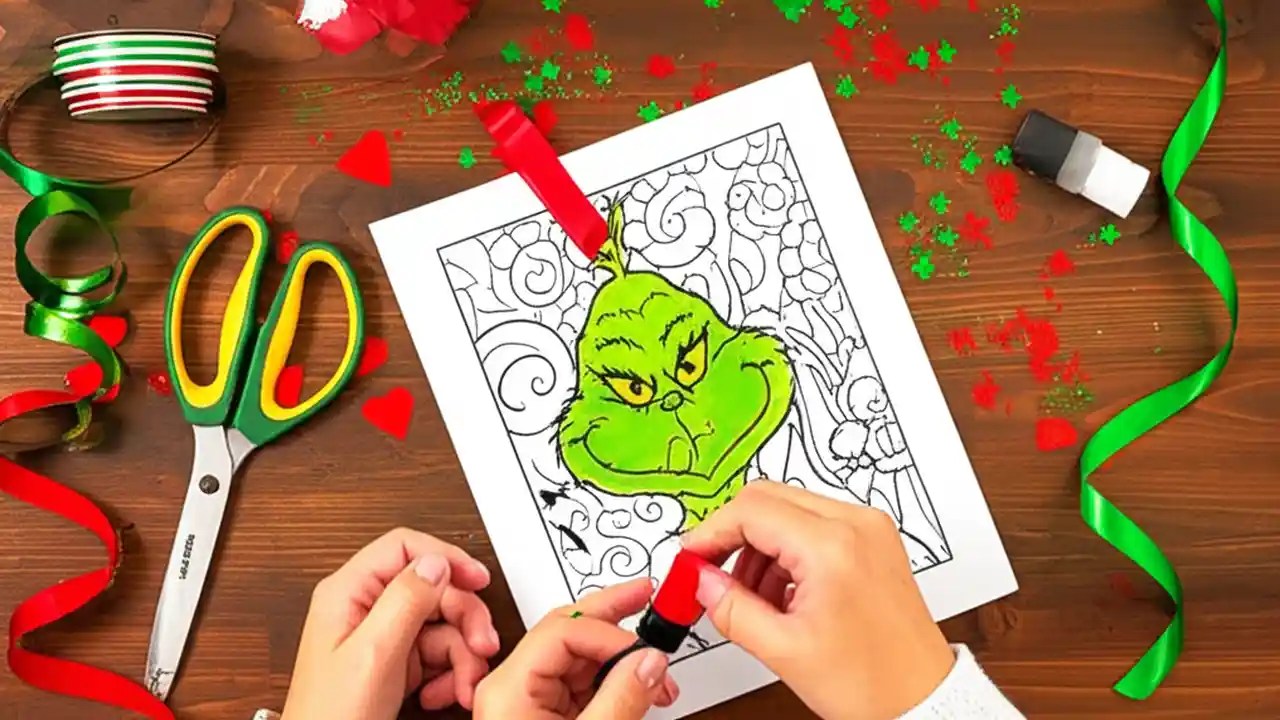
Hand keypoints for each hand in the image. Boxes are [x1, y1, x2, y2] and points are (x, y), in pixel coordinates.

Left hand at [282, 528, 499, 718]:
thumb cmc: (330, 717)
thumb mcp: (373, 655)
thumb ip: (405, 601)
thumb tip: (436, 562)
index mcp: (348, 593)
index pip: (404, 548)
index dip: (445, 558)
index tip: (477, 579)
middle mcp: (364, 608)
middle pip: (432, 588)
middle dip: (464, 618)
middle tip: (482, 645)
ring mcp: (381, 636)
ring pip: (441, 624)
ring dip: (462, 655)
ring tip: (464, 684)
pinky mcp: (394, 663)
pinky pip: (437, 654)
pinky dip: (449, 674)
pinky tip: (443, 695)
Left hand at [474, 578, 678, 719]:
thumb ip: (620, 700)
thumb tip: (649, 661)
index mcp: (508, 687)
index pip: (564, 630)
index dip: (613, 635)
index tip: (647, 654)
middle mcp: (512, 688)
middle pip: (567, 629)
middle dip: (612, 614)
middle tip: (647, 593)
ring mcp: (526, 702)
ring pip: (579, 655)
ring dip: (620, 653)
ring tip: (655, 656)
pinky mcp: (542, 716)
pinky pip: (581, 683)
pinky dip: (613, 678)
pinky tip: (637, 679)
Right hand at [682, 482, 953, 719]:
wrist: (923, 699)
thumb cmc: (873, 683)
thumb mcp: (784, 650)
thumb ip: (731, 608)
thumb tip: (700, 580)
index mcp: (833, 546)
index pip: (750, 510)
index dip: (710, 532)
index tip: (691, 559)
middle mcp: (856, 524)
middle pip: (767, 497)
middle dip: (732, 535)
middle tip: (710, 573)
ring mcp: (868, 528)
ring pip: (788, 508)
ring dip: (759, 546)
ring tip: (754, 598)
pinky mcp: (873, 538)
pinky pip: (813, 524)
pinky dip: (786, 550)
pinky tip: (782, 593)